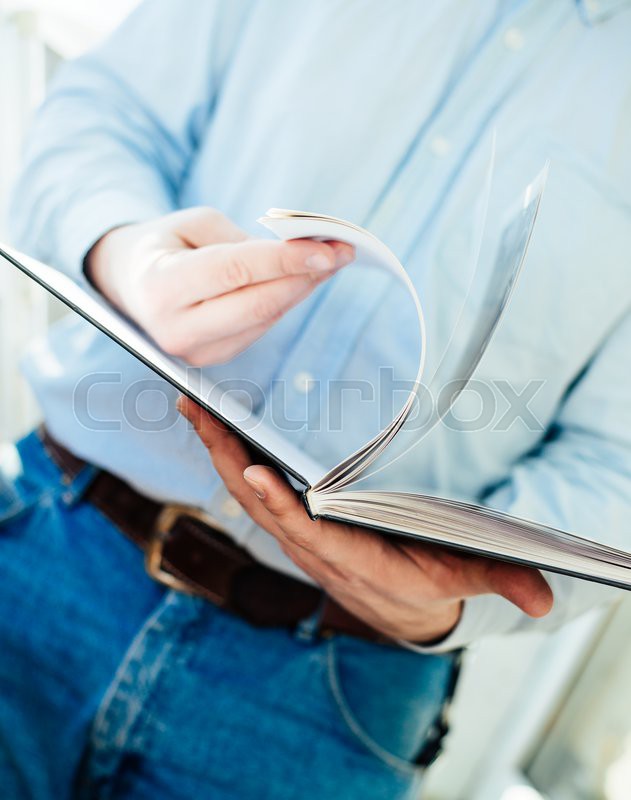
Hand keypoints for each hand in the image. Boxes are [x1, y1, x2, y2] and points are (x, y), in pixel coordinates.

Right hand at [86, 207, 353, 365]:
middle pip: (257, 303)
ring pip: (265, 318)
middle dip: (305, 277)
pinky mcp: (214, 359)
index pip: (234, 271)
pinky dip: (286, 302)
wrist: (130, 285)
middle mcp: (174, 328)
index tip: (328, 249)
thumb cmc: (164, 246)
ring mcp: (195, 352)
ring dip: (302, 289)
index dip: (285, 260)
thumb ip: (240, 239)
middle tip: (342, 252)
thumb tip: (298, 255)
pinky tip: (305, 280)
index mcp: (160, 286)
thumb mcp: (192, 224)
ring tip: (330, 260)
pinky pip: (261, 327)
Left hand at [178, 398, 553, 643]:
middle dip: (228, 461)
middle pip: (262, 506)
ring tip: (192, 407)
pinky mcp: (292, 523)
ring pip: (248, 496)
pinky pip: (252, 491)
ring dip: (218, 452)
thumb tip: (544, 598)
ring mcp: (298, 537)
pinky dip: (228, 458)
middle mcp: (315, 551)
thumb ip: (499, 580)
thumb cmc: (429, 584)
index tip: (254, 473)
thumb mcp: (464, 579)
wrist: (400, 609)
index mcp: (356, 563)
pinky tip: (212, 427)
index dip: (283, 508)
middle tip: (199, 412)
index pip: (312, 535)